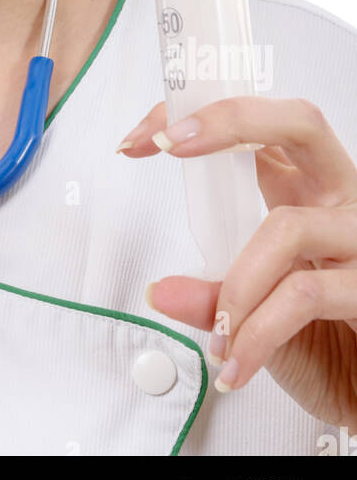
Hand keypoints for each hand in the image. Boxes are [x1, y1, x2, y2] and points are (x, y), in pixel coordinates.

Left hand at [116, 96, 356, 426]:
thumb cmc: (327, 345)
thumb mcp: (254, 318)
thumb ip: (213, 298)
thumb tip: (162, 291)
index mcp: (305, 192)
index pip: (258, 127)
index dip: (201, 117)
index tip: (142, 139)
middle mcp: (338, 201)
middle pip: (299, 123)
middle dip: (229, 121)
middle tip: (170, 143)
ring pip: (286, 227)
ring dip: (235, 286)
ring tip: (218, 335)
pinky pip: (303, 295)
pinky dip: (257, 331)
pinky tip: (239, 362)